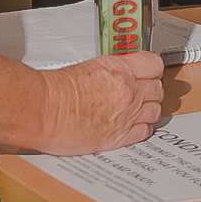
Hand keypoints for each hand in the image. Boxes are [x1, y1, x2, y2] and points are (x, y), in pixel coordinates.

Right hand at [35, 51, 165, 153]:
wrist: (43, 110)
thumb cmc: (56, 89)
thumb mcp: (90, 66)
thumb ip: (112, 70)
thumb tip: (121, 73)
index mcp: (120, 68)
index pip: (155, 64)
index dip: (152, 70)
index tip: (149, 73)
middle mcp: (128, 91)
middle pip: (158, 89)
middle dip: (151, 91)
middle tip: (142, 92)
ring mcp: (127, 115)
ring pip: (156, 111)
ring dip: (148, 110)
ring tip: (137, 110)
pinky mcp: (119, 137)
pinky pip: (145, 132)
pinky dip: (142, 129)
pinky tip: (132, 126)